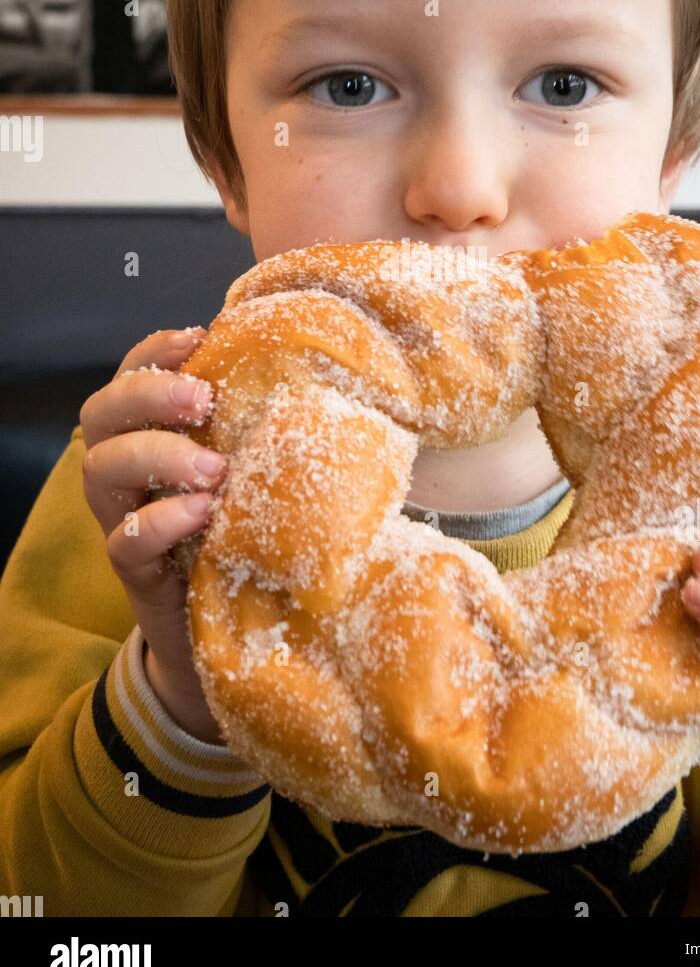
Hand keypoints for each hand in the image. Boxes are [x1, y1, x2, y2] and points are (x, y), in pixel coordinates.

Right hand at [80, 327, 226, 743]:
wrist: (244, 628)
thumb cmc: (254, 529)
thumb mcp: (260, 470)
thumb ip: (267, 426)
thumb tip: (332, 369)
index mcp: (157, 434)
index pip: (133, 376)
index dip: (155, 351)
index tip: (199, 338)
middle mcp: (130, 473)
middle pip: (101, 414)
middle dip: (145, 394)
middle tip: (199, 399)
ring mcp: (126, 521)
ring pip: (101, 470)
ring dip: (155, 454)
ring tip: (213, 468)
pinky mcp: (137, 574)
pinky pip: (124, 540)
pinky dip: (159, 521)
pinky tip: (201, 514)